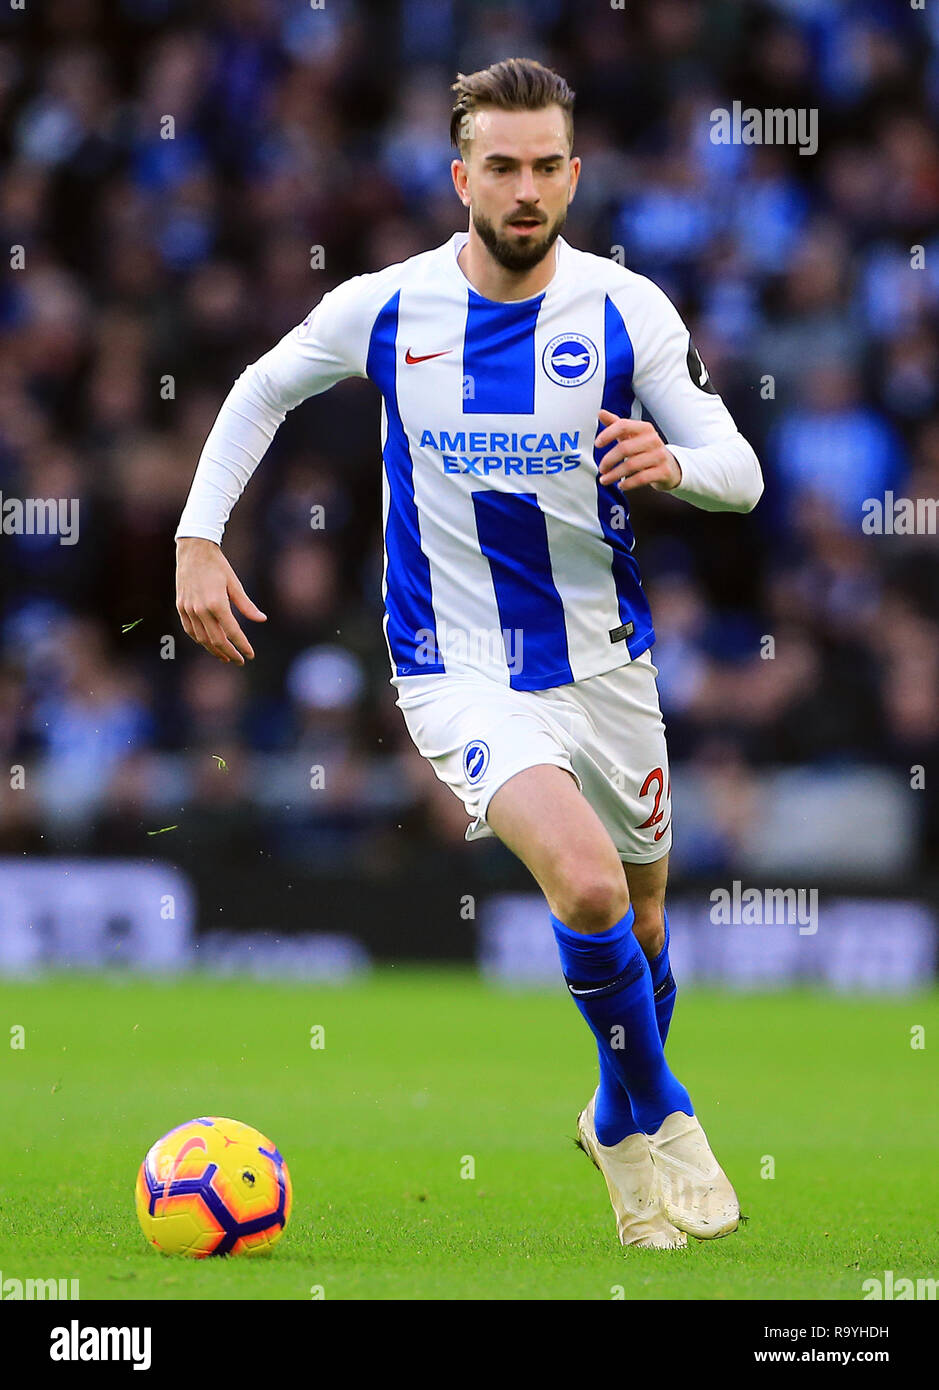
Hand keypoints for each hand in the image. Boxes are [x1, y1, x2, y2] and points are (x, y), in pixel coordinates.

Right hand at [175, 537, 266, 664]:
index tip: (250, 655)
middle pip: (216, 640)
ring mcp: (188, 609)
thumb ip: (247, 605)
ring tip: (226, 656)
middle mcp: (201, 609)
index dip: (242, 646)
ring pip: (202, 639)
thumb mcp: (235, 584)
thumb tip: (262, 619)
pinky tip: (209, 644)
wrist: (193, 550)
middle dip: (230, 653)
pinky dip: (200, 640)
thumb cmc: (218, 565)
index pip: (232, 632)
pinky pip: (190, 630)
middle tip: (240, 661)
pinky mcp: (181, 607)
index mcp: (217, 603)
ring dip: (214, 650)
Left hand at [595, 409, 681, 492]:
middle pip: (624, 448)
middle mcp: (653, 440)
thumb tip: (600, 412)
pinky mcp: (663, 471)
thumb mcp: (632, 436)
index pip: (623, 426)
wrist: (671, 466)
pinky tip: (620, 486)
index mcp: (645, 428)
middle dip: (608, 460)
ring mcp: (659, 456)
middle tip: (601, 469)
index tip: (597, 444)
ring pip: (631, 465)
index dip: (608, 434)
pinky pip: (641, 478)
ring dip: (614, 475)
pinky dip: (627, 484)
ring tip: (605, 480)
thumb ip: (617, 425)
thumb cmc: (646, 449)